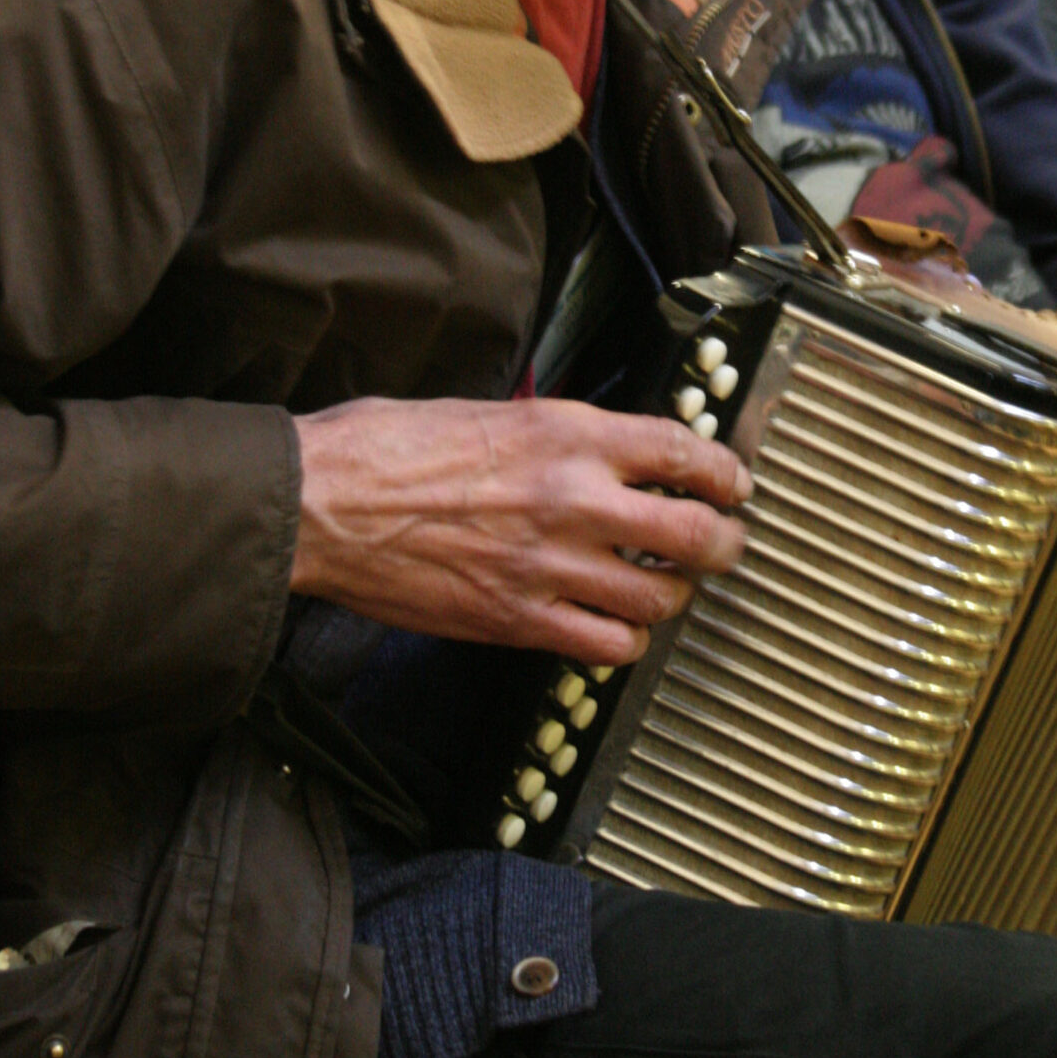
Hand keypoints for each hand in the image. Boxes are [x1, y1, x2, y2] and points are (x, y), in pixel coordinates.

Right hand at [290, 396, 751, 663]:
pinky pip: (608, 645)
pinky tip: (612, 627)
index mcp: (568, 433)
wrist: (324, 502)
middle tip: (723, 543)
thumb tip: (598, 450)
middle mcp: (574, 497)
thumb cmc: (386, 448)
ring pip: (661, 597)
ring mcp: (551, 564)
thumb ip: (555, 436)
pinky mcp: (520, 619)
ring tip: (661, 587)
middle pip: (697, 532)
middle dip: (725, 541)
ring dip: (671, 594)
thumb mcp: (489, 412)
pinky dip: (623, 641)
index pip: (685, 452)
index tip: (732, 484)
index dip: (725, 473)